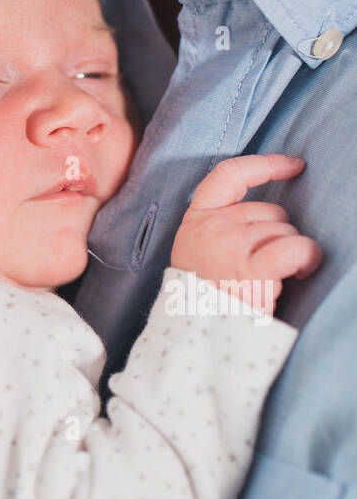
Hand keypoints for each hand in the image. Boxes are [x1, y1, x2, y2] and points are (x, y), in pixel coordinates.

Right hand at [171, 154, 322, 316]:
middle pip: (269, 210)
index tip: (294, 165)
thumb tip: (271, 216)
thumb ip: (223, 226)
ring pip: (285, 230)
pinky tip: (303, 270)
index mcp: (197, 219)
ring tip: (272, 278)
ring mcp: (230, 245)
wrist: (193, 334)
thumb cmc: (205, 295)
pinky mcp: (252, 270)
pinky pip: (294, 248)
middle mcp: (212, 227)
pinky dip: (306, 257)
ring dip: (290, 253)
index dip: (266, 164)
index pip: (230, 175)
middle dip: (278, 235)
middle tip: (265, 265)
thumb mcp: (200, 250)